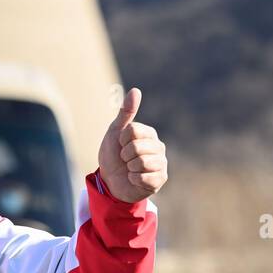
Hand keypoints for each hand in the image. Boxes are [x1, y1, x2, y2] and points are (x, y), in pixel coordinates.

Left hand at [97, 87, 167, 203]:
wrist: (110, 181)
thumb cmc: (113, 155)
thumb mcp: (115, 131)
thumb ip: (126, 112)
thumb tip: (135, 90)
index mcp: (149, 133)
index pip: (133, 130)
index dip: (121, 139)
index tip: (121, 144)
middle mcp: (158, 147)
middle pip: (136, 147)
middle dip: (125, 155)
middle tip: (125, 159)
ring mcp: (161, 164)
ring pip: (141, 162)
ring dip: (129, 167)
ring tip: (130, 169)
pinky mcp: (160, 180)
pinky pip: (144, 177)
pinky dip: (133, 179)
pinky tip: (135, 179)